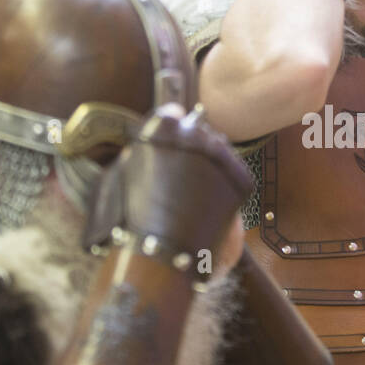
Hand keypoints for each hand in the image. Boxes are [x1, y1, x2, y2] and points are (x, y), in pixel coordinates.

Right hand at [84, 106, 251, 262]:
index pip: (173, 113)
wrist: (162, 250)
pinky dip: (226, 185)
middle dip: (191, 148)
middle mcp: (195, 133)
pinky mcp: (242, 178)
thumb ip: (142, 145)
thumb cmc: (132, 215)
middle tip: (181, 177)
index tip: (169, 145)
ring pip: (220, 151)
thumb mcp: (123, 170)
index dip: (170, 132)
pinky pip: (236, 174)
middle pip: (198, 131)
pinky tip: (209, 203)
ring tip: (195, 193)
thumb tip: (160, 130)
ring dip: (210, 164)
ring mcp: (222, 155)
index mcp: (163, 127)